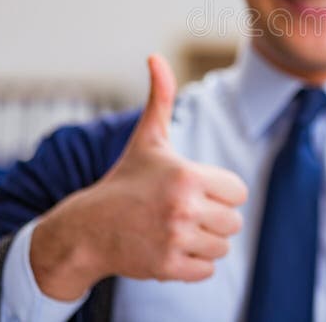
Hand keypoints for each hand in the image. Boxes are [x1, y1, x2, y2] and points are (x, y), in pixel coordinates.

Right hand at [31, 54, 248, 299]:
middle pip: (234, 221)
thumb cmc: (125, 180)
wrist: (87, 228)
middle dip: (214, 217)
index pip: (238, 191)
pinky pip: (207, 269)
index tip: (197, 189)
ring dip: (205, 240)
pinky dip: (194, 263)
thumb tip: (154, 56)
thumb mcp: (147, 139)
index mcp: (186, 176)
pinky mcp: (167, 267)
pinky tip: (172, 247)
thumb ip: (160, 97)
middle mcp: (183, 208)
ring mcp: (175, 239)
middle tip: (185, 211)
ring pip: (222, 246)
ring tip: (177, 228)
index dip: (220, 191)